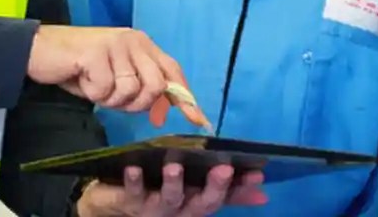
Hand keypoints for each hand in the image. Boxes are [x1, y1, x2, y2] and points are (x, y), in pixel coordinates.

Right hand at [27, 25, 208, 124]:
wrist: (40, 50)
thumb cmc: (78, 66)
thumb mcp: (114, 76)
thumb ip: (139, 86)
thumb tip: (163, 109)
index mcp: (141, 44)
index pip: (173, 71)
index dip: (185, 98)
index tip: (199, 120)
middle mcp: (134, 40)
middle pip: (155, 86)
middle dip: (135, 103)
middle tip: (111, 97)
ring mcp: (116, 44)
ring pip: (130, 90)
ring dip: (110, 99)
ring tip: (94, 84)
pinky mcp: (97, 51)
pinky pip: (105, 89)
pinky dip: (92, 93)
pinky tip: (82, 78)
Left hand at [75, 163, 267, 216]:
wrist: (115, 207)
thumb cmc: (161, 196)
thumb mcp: (194, 195)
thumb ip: (228, 194)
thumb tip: (262, 193)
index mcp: (195, 207)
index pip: (223, 199)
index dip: (240, 189)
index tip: (257, 174)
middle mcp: (179, 212)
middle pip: (201, 204)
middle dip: (214, 187)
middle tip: (224, 167)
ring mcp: (155, 208)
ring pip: (170, 199)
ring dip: (174, 183)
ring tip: (176, 165)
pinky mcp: (130, 201)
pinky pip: (133, 192)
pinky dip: (134, 180)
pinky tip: (134, 167)